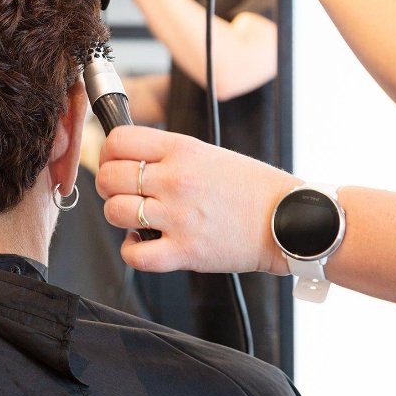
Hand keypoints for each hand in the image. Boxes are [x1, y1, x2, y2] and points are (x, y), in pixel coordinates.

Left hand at [95, 126, 300, 274]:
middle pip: (108, 176)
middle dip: (108, 186)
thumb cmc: (251, 188)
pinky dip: (131, 251)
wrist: (288, 220)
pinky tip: (142, 243)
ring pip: (114, 211)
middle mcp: (176, 179)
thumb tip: (129, 156)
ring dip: (118, 216)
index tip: (114, 162)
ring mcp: (179, 217)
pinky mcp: (185, 251)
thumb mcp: (208, 153)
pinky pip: (135, 255)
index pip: (119, 140)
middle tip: (123, 192)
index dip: (108, 153)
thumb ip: (168, 154)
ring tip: (135, 217)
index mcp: (182, 150)